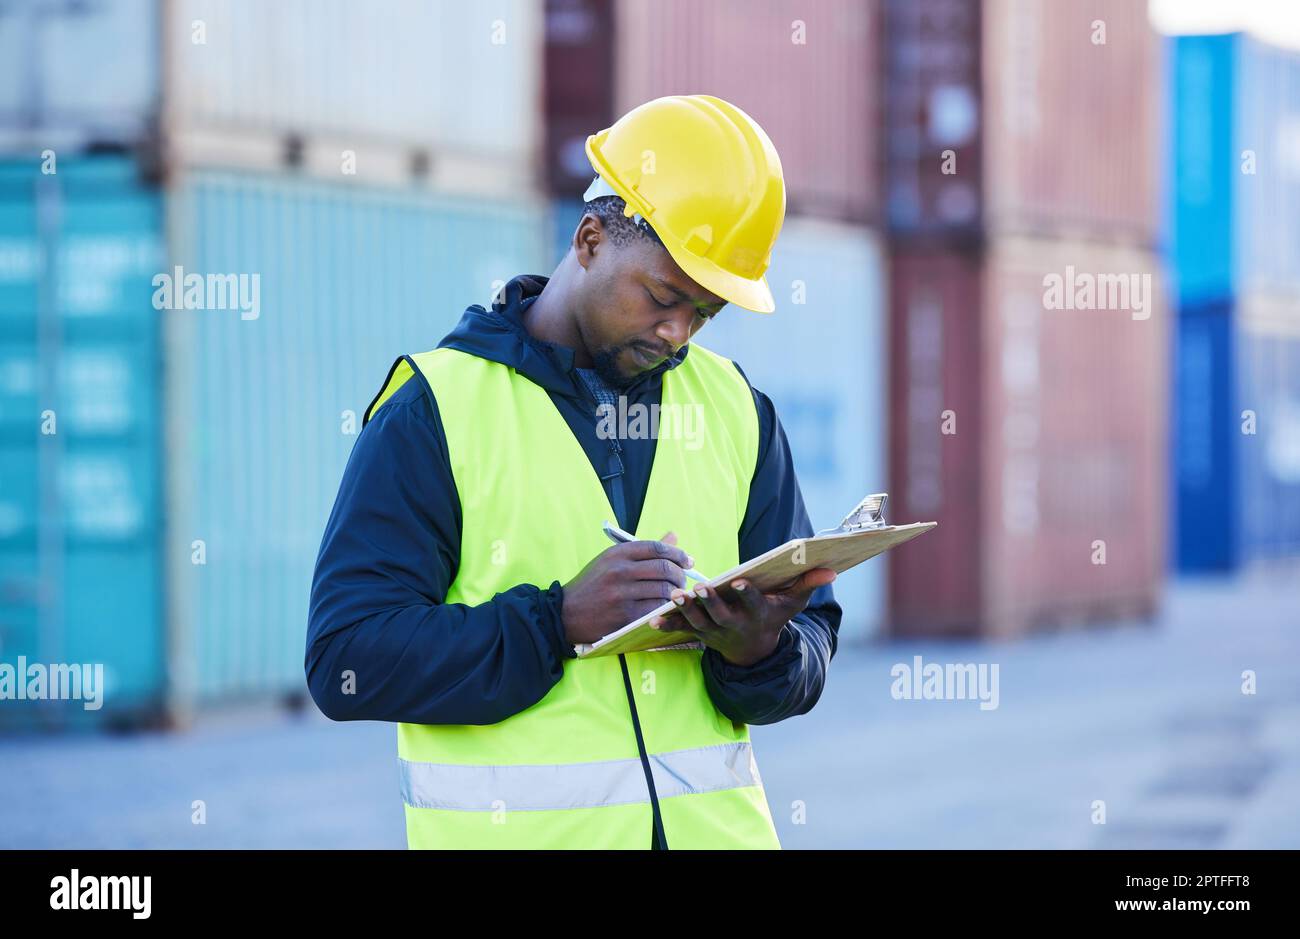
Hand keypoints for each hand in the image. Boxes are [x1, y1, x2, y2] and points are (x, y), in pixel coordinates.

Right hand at [561, 532, 691, 644]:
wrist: (566, 612)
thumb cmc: (593, 585)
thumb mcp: (612, 561)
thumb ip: (644, 550)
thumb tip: (674, 536)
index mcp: (617, 553)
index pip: (657, 547)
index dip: (678, 553)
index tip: (688, 561)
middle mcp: (620, 571)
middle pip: (665, 568)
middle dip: (681, 575)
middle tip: (683, 581)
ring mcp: (622, 594)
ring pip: (664, 590)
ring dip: (676, 593)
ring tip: (676, 595)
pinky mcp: (625, 615)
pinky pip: (656, 609)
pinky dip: (666, 608)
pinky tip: (666, 608)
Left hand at [649, 568, 836, 666]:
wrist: (754, 650)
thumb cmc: (773, 616)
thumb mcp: (792, 603)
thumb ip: (808, 584)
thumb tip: (831, 569)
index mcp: (758, 615)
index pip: (754, 604)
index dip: (747, 594)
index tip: (740, 582)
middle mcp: (735, 626)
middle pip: (721, 615)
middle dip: (711, 602)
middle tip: (700, 589)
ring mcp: (715, 633)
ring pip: (699, 623)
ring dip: (686, 611)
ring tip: (675, 597)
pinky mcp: (699, 635)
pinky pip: (681, 631)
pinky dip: (667, 626)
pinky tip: (651, 621)